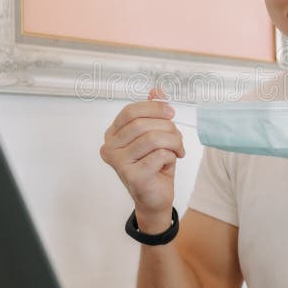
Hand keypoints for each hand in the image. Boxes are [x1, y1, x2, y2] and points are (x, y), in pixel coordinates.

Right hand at [100, 88, 185, 232]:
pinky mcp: (133, 176)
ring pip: (153, 139)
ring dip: (173, 142)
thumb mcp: (155, 134)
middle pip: (142, 124)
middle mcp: (110, 148)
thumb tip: (156, 91)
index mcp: (113, 134)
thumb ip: (152, 112)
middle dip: (167, 128)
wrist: (155, 196)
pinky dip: (170, 156)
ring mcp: (119, 163)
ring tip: (177, 150)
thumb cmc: (154, 164)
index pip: (130, 111)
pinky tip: (168, 163)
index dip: (153, 108)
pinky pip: (159, 155)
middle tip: (177, 138)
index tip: (170, 113)